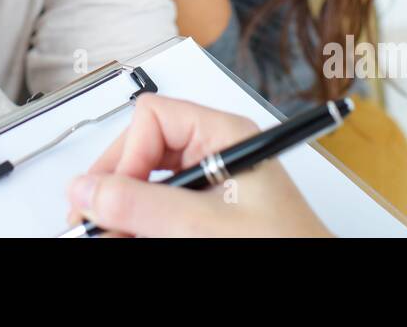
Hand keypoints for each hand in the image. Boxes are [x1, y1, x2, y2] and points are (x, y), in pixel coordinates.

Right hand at [66, 94, 333, 237]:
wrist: (318, 288)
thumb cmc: (285, 246)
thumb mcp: (202, 224)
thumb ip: (142, 206)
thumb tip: (87, 189)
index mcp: (225, 136)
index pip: (153, 118)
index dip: (125, 155)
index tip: (110, 196)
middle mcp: (215, 154)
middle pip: (142, 151)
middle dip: (115, 185)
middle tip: (91, 221)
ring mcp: (211, 186)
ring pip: (146, 183)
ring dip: (123, 210)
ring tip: (109, 235)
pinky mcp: (207, 216)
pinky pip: (159, 209)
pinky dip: (138, 225)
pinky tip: (129, 238)